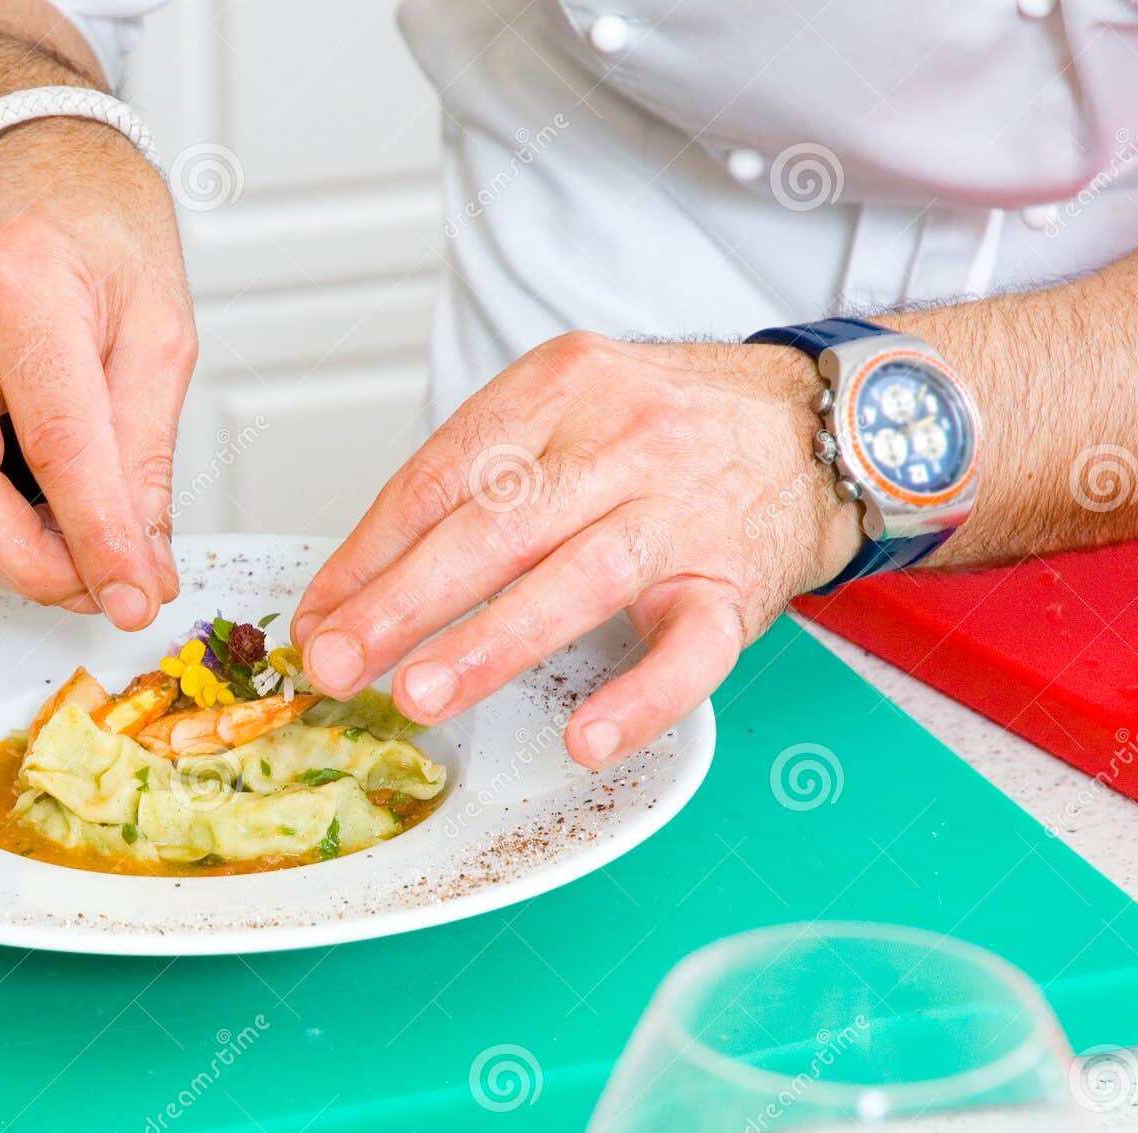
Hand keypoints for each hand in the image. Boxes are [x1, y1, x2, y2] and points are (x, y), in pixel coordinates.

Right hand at [0, 118, 194, 626]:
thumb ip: (145, 457)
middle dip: (30, 568)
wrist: (20, 157)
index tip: (133, 596)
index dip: (97, 542)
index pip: (57, 447)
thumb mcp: (159, 331)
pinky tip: (21, 523)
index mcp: (16, 282)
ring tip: (72, 554)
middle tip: (98, 588)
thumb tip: (139, 561)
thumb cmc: (94, 225)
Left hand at [292, 332, 862, 766]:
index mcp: (559, 390)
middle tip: (338, 661)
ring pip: (579, 579)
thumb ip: (476, 482)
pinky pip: (690, 650)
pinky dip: (637, 698)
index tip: (319, 617)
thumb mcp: (566, 411)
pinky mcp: (736, 584)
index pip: (441, 477)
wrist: (819, 425)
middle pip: (495, 525)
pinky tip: (584, 737)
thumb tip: (362, 584)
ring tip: (420, 695)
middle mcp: (621, 442)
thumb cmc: (670, 430)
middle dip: (403, 601)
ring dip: (491, 643)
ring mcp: (683, 514)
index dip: (369, 554)